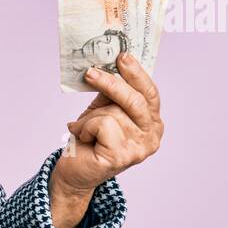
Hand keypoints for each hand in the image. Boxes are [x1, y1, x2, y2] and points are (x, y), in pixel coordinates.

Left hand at [55, 51, 163, 194]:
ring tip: (82, 129)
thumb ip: (113, 93)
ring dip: (89, 117)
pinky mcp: (121, 157)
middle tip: (90, 72)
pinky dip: (86, 127)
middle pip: (135, 100)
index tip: (123, 56)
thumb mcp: (104, 110)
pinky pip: (102, 125)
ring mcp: (139, 149)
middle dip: (111, 83)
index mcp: (152, 123)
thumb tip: (109, 65)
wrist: (74, 172)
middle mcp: (152, 136)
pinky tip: (83, 138)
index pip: (150, 93)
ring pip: (113, 112)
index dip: (137, 74)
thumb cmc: (90, 139)